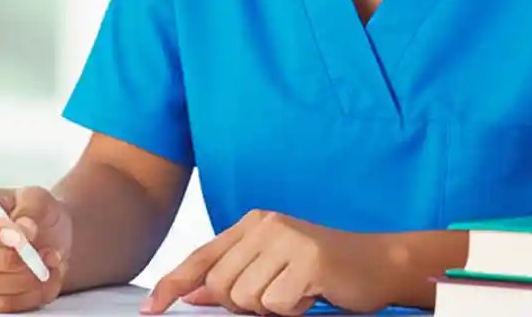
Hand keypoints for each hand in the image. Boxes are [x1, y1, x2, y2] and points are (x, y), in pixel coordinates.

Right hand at [0, 185, 72, 312]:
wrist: (52, 239)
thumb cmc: (37, 214)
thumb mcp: (39, 198)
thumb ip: (31, 207)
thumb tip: (23, 229)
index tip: (19, 237)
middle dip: (9, 258)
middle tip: (38, 254)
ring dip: (23, 276)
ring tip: (48, 262)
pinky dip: (28, 295)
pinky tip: (45, 279)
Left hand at [140, 210, 399, 315]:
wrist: (379, 263)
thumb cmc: (322, 271)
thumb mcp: (272, 268)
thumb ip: (233, 277)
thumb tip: (191, 295)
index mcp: (252, 224)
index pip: (201, 257)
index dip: (173, 284)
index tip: (152, 308)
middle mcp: (265, 226)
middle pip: (220, 286)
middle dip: (243, 304)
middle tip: (277, 296)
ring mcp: (287, 239)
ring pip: (245, 298)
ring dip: (270, 308)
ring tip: (296, 292)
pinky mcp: (308, 260)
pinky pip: (275, 304)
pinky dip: (292, 309)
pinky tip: (311, 295)